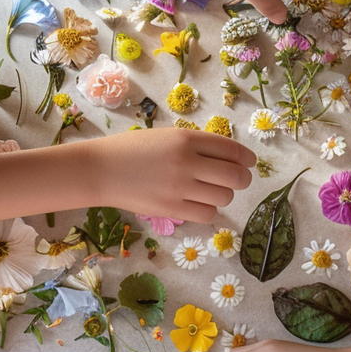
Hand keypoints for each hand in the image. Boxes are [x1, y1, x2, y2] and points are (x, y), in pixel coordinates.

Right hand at [90, 128, 254, 223]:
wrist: (101, 169)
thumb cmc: (132, 149)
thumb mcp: (166, 136)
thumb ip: (195, 145)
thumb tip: (228, 158)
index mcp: (186, 139)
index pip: (231, 149)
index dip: (246, 157)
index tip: (250, 162)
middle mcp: (187, 162)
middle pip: (234, 176)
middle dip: (242, 178)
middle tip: (238, 179)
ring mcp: (179, 188)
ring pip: (223, 197)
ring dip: (223, 194)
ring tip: (212, 191)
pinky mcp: (171, 209)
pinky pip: (206, 214)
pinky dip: (209, 210)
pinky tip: (201, 204)